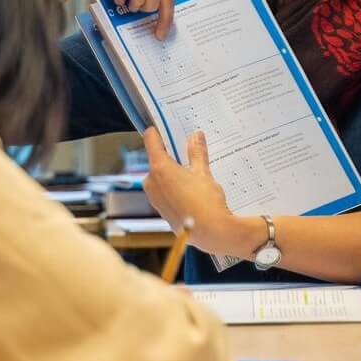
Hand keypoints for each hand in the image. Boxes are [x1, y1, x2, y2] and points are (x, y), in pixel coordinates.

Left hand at [142, 129, 251, 256]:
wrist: (210, 233)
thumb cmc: (205, 201)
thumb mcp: (203, 172)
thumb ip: (197, 152)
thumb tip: (196, 136)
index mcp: (159, 168)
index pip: (150, 140)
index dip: (157, 132)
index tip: (165, 127)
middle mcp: (151, 182)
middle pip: (156, 159)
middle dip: (170, 155)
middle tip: (187, 151)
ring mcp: (154, 197)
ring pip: (159, 176)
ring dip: (172, 172)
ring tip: (192, 172)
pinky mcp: (160, 209)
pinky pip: (163, 191)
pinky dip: (173, 187)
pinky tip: (190, 190)